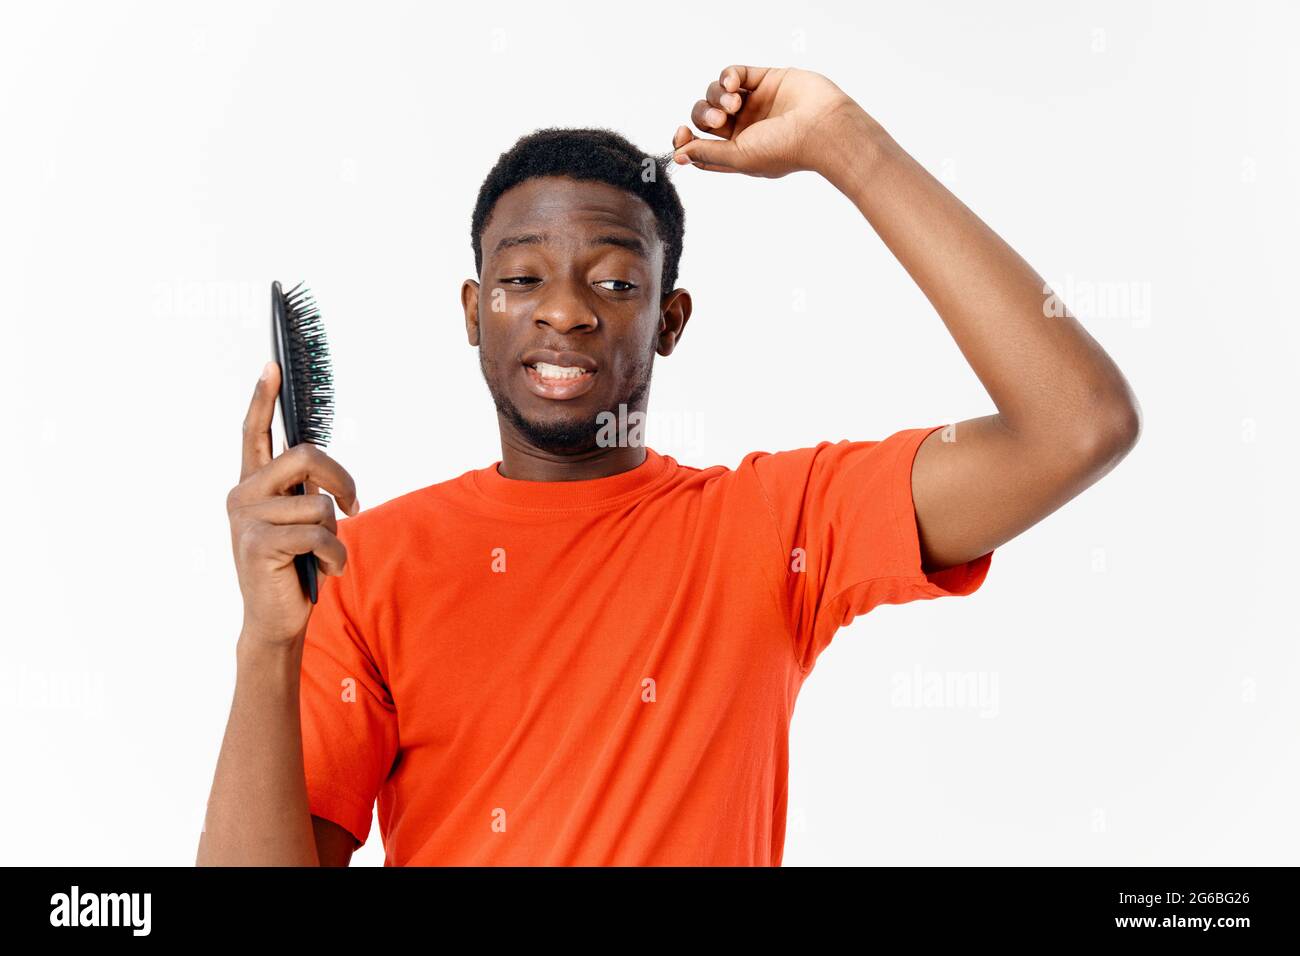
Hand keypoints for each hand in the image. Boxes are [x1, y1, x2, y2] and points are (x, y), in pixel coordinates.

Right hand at [227, 361, 360, 647]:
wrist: (275, 620)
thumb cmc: (294, 568)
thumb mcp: (299, 523)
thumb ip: (305, 492)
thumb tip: (330, 475)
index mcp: (252, 485)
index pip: (255, 432)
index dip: (264, 398)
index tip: (272, 365)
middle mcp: (242, 494)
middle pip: (306, 456)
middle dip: (343, 480)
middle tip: (353, 506)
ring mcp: (246, 518)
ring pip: (319, 503)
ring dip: (337, 533)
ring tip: (324, 557)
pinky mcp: (258, 543)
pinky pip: (319, 534)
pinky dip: (336, 555)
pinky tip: (326, 571)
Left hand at [671, 65, 862, 177]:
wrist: (823, 126)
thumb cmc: (786, 149)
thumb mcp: (740, 158)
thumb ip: (707, 154)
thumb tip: (679, 156)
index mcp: (738, 151)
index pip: (701, 144)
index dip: (686, 140)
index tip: (681, 135)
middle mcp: (744, 127)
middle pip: (705, 117)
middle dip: (704, 115)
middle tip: (719, 118)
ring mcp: (754, 103)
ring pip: (716, 93)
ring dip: (717, 96)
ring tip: (734, 103)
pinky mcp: (764, 79)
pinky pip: (734, 73)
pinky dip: (728, 76)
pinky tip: (734, 84)